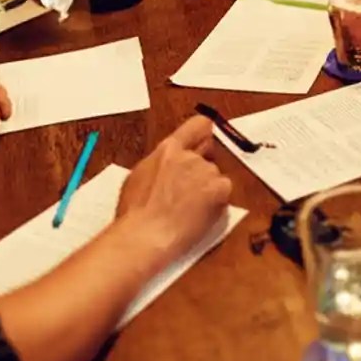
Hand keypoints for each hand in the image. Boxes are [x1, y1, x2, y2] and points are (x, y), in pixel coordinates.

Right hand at [118, 116, 232, 262]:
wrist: (145, 234)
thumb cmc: (135, 214)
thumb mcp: (139, 177)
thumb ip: (159, 165)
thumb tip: (166, 169)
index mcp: (167, 150)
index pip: (197, 126)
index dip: (204, 134)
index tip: (206, 142)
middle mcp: (189, 155)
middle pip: (206, 158)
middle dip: (201, 173)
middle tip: (189, 194)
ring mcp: (205, 170)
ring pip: (215, 176)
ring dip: (208, 189)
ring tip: (190, 210)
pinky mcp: (219, 188)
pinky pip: (225, 191)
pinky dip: (217, 202)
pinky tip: (201, 214)